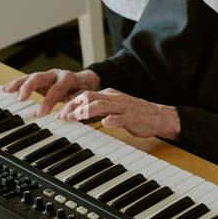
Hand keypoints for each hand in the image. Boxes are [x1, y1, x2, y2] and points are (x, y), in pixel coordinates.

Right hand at [3, 68, 99, 116]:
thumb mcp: (86, 97)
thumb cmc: (86, 91)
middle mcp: (56, 74)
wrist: (87, 81)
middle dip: (30, 87)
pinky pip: (27, 80)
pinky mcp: (40, 79)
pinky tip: (6, 89)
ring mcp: (47, 75)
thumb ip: (80, 102)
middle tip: (21, 99)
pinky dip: (16, 84)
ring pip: (31, 77)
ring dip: (19, 84)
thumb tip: (75, 110)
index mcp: (69, 79)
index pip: (57, 88)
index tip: (40, 114)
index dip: (49, 100)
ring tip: (8, 91)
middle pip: (40, 77)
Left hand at [57, 88, 180, 139]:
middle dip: (73, 106)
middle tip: (61, 117)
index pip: (85, 95)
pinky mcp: (131, 118)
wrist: (159, 116)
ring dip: (86, 111)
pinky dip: (112, 120)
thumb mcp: (113, 109)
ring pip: (102, 105)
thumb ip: (97, 110)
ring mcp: (122, 108)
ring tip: (75, 117)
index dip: (70, 104)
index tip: (58, 115)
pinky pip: (120, 118)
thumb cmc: (134, 114)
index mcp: (109, 95)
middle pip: (89, 97)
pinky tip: (105, 123)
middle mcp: (114, 98)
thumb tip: (76, 115)